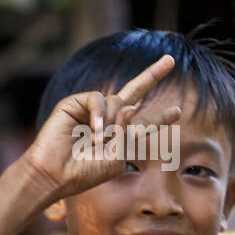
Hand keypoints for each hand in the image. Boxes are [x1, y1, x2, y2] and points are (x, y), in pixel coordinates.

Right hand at [17, 54, 181, 204]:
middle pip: (135, 91)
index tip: (178, 111)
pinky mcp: (73, 104)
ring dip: (113, 123)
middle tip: (170, 60)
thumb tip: (131, 106)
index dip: (161, 117)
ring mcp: (91, 110)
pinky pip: (97, 99)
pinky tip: (95, 132)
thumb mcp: (117, 157)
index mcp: (121, 135)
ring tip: (99, 142)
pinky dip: (100, 114)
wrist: (57, 174)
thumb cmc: (86, 171)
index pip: (145, 122)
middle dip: (152, 75)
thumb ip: (129, 133)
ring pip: (117, 100)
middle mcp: (109, 119)